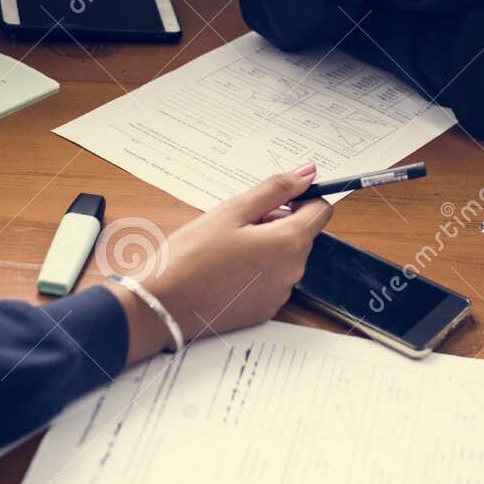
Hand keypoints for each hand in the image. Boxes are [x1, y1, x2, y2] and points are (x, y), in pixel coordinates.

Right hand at [110, 165, 332, 359]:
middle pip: (302, 234)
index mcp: (289, 243)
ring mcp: (279, 295)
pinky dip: (257, 271)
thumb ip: (275, 189)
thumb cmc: (192, 255)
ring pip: (286, 258)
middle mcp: (293, 272)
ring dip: (267, 246)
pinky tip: (226, 270)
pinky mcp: (264, 311)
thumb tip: (308, 172)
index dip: (301, 198)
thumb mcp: (232, 211)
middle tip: (237, 223)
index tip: (274, 199)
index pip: (321, 210)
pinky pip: (272, 281)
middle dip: (278, 222)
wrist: (163, 305)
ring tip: (227, 248)